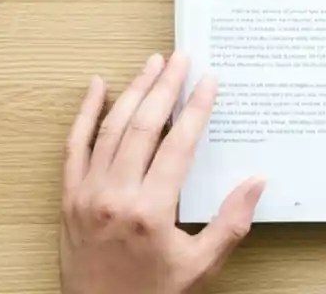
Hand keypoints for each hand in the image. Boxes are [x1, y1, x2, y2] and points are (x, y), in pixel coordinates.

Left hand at [61, 52, 265, 293]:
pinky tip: (96, 87)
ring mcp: (87, 193)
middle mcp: (115, 195)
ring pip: (111, 128)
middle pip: (144, 125)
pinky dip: (85, 113)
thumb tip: (256, 183)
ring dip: (133, 91)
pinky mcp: (69, 197)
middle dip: (165, 86)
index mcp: (150, 211)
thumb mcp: (199, 266)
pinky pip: (75, 145)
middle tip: (180, 59)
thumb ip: (230, 224)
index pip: (178, 144)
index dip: (196, 109)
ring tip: (151, 64)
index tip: (208, 82)